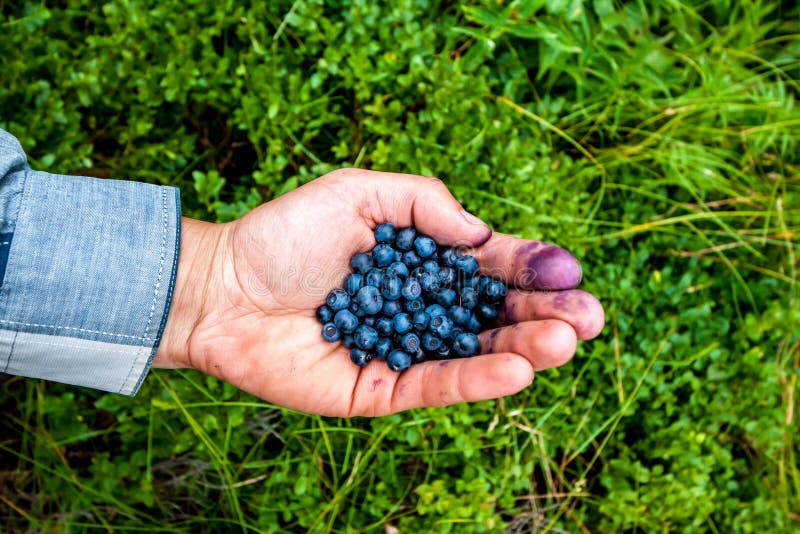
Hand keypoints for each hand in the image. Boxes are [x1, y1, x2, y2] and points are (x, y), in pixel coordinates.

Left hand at [154, 169, 603, 416]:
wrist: (221, 288)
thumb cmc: (285, 235)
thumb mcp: (360, 192)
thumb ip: (424, 203)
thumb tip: (483, 235)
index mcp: (420, 263)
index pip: (489, 268)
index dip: (531, 269)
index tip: (567, 270)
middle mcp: (420, 309)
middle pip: (495, 315)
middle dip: (545, 314)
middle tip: (589, 315)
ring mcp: (404, 351)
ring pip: (476, 354)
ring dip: (525, 348)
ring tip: (566, 339)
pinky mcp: (380, 389)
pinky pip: (435, 385)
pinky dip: (477, 378)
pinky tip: (517, 367)